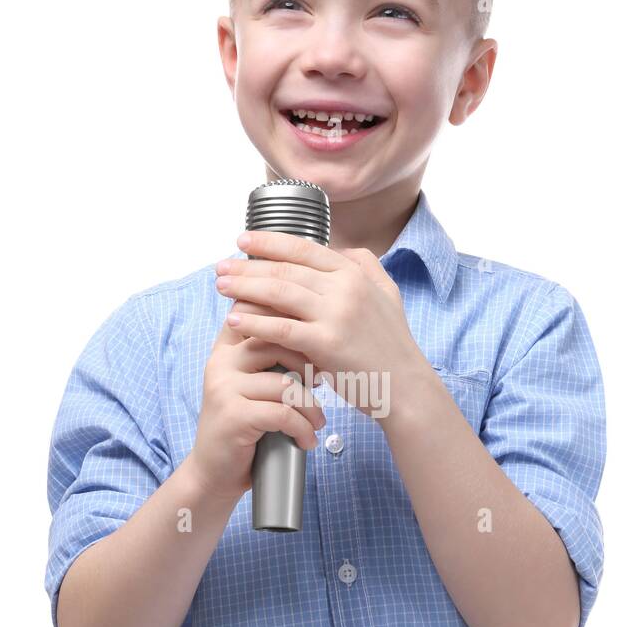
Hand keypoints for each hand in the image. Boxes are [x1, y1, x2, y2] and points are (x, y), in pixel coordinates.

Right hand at [187, 315, 325, 505]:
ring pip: (286, 383)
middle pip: (278, 342)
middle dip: (309, 364)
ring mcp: (224, 387)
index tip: (316, 338)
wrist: (215, 473)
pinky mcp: (233, 415)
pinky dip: (302, 429)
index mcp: (226, 349)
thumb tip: (316, 336)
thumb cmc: (244, 428)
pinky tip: (306, 440)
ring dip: (311, 406)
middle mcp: (221, 362)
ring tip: (317, 422)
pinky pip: (282, 413)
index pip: (257, 313)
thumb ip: (270, 360)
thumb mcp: (253, 387)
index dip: (290, 317)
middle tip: (323, 383)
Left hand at [213, 232, 427, 419]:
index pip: (305, 248)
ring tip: (221, 287)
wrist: (406, 387)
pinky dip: (255, 322)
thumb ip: (366, 266)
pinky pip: (282, 328)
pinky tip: (235, 320)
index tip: (243, 239)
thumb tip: (342, 248)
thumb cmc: (393, 345)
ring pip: (280, 293)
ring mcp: (337, 315)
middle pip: (286, 268)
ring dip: (245, 288)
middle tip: (221, 266)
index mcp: (355, 273)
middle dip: (248, 265)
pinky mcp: (327, 344)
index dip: (270, 242)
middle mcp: (346, 288)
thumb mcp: (387, 294)